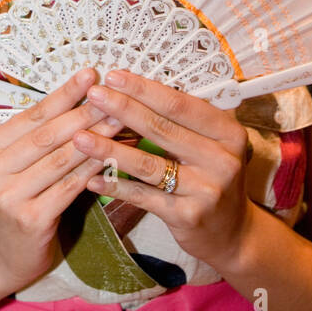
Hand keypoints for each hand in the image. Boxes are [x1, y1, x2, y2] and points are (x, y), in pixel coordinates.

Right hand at [0, 67, 123, 295]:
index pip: (31, 116)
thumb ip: (40, 137)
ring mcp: (6, 196)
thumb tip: (83, 97)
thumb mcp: (19, 166)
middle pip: (46, 135)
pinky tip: (114, 156)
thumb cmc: (20, 201)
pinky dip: (93, 169)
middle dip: (84, 113)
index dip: (63, 94)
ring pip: (60, 159)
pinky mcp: (29, 219)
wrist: (5, 256)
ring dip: (95, 138)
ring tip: (121, 121)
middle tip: (114, 96)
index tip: (90, 74)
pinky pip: (69, 186)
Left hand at [71, 68, 255, 272]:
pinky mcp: (188, 216)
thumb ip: (183, 121)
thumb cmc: (212, 178)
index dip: (145, 89)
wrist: (232, 234)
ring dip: (110, 149)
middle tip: (93, 95)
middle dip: (123, 109)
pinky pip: (144, 197)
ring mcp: (206, 189)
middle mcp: (222, 159)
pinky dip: (116, 187)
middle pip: (163, 129)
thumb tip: (134, 89)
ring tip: (79, 137)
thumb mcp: (211, 145)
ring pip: (149, 164)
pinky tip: (91, 180)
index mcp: (228, 133)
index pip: (181, 104)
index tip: (114, 76)